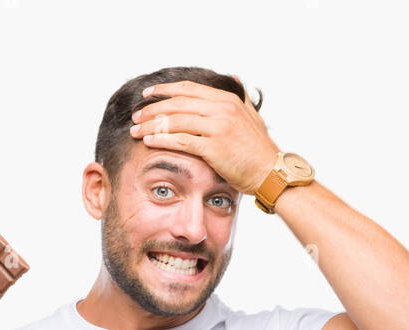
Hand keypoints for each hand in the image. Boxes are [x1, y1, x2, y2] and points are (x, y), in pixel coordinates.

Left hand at [130, 77, 279, 195]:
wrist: (273, 173)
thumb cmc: (261, 151)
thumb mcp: (253, 117)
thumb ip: (242, 96)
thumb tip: (234, 77)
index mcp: (227, 100)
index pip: (188, 89)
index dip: (165, 90)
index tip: (147, 95)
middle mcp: (222, 110)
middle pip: (177, 103)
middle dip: (152, 109)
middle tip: (136, 116)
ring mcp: (218, 128)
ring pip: (175, 121)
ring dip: (151, 125)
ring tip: (136, 130)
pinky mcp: (214, 148)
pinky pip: (181, 140)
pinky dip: (161, 140)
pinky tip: (148, 141)